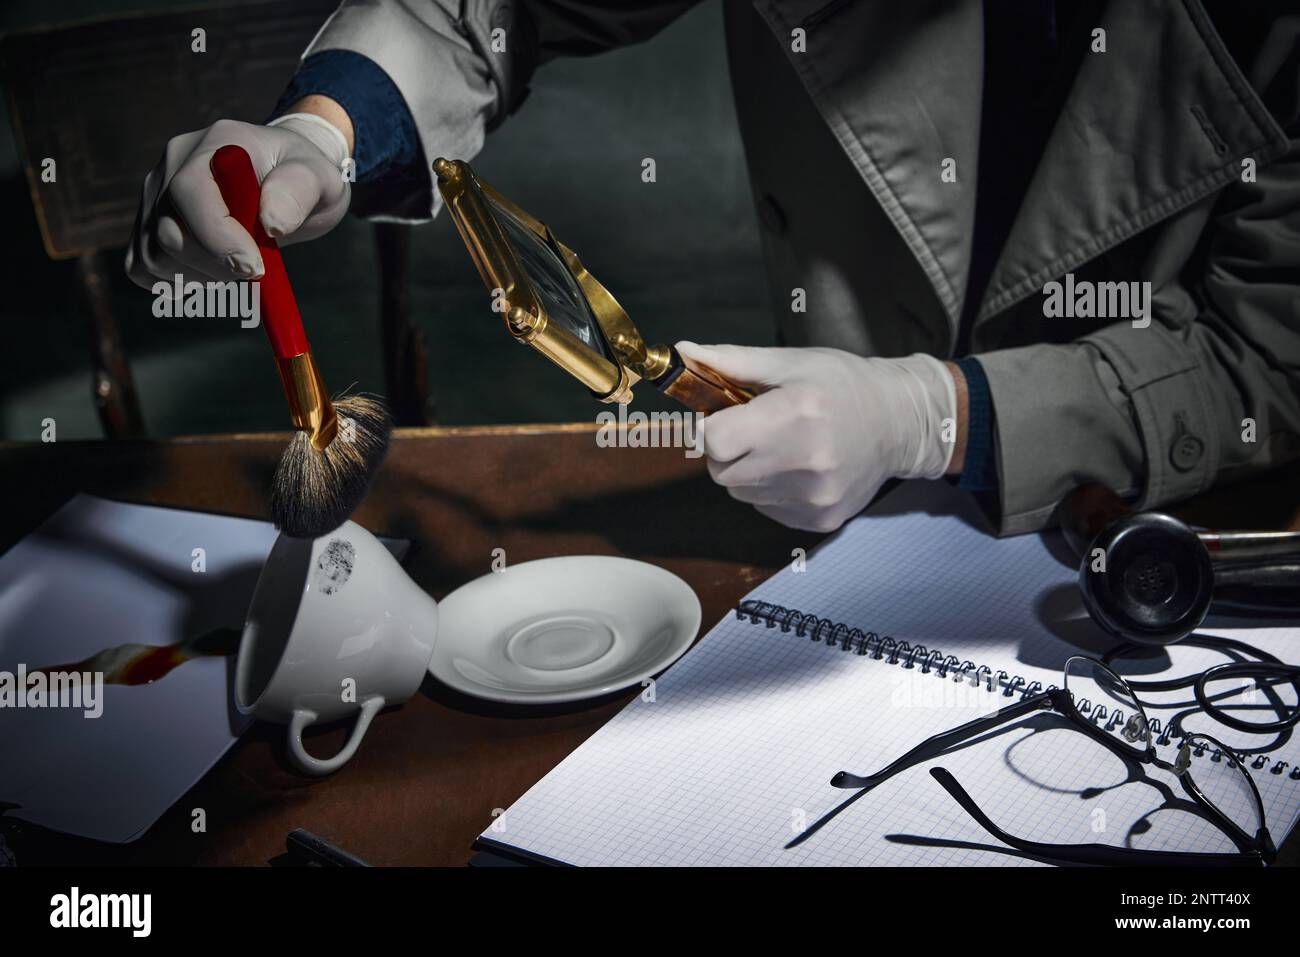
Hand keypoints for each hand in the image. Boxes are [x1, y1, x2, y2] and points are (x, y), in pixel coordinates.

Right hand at [125, 112, 350, 287]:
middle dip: (216, 265)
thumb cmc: (307, 179)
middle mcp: (174, 164)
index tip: (255, 268)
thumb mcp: (322, 178)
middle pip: (168, 232)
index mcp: (216, 144)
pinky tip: (211, 276)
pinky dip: (175, 282)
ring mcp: (156, 193)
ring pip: (153, 255)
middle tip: (258, 269)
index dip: (217, 238)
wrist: (290, 181)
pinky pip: (142, 266)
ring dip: (199, 277)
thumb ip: (299, 192)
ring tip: (238, 267)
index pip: (190, 191)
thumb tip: (271, 222)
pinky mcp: (149, 222)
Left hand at [679, 342, 959, 532]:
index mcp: (792, 416)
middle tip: (757, 430)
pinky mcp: (819, 519)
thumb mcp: (790, 362)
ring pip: (742, 494)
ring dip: (750, 471)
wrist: (900, 422)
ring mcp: (812, 497)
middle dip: (728, 450)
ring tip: (783, 447)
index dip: (711, 430)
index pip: (714, 442)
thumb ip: (732, 362)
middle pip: (722, 472)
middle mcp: (802, 463)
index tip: (725, 418)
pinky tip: (799, 468)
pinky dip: (772, 491)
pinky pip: (767, 509)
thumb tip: (683, 352)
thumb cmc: (842, 384)